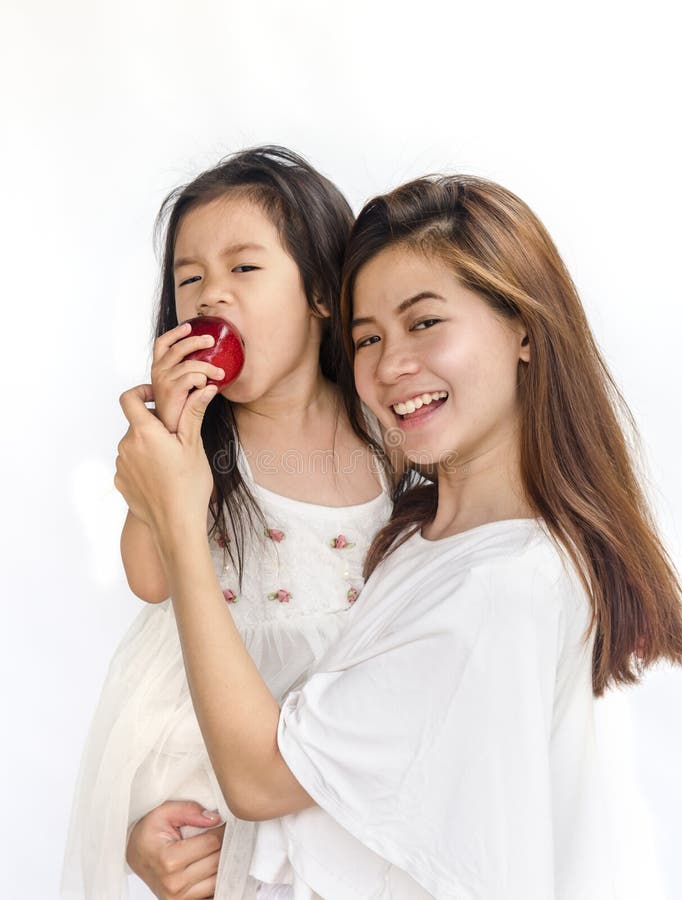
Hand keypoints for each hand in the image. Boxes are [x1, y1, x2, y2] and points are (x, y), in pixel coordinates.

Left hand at [114, 382, 216, 537]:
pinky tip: (161, 478)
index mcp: (145, 432)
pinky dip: (143, 465)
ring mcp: (121, 465)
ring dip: (148, 447)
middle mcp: (126, 446)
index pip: (129, 398)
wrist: (176, 525)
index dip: (140, 392)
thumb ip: (193, 413)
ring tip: (171, 464)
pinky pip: (130, 464)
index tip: (154, 397)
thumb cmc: (188, 486)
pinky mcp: (120, 482)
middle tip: (177, 441)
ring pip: (134, 445)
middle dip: (154, 427)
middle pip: (136, 424)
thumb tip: (205, 388)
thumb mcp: (194, 445)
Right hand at [127, 801, 224, 899]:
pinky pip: (211, 894)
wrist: (134, 853)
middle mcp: (174, 883)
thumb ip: (190, 811)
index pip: (212, 843)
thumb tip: (215, 819)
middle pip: (217, 861)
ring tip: (214, 848)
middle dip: (223, 844)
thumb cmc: (149, 832)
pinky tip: (209, 866)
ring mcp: (178, 898)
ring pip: (217, 879)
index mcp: (169, 859)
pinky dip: (214, 880)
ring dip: (221, 862)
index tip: (221, 822)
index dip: (220, 829)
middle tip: (221, 832)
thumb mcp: (164, 812)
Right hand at [152, 322, 224, 432]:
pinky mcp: (171, 391)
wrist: (172, 430)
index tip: (189, 326)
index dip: (175, 333)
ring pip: (189, 364)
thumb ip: (192, 372)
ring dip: (208, 367)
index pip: (162, 344)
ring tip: (220, 374)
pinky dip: (203, 379)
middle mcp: (158, 372)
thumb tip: (210, 360)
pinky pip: (192, 377)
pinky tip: (208, 387)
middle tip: (211, 341)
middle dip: (196, 341)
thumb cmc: (180, 408)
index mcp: (160, 368)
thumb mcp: (185, 386)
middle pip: (177, 348)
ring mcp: (163, 381)